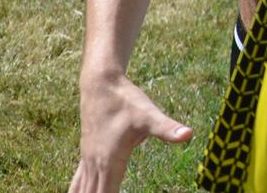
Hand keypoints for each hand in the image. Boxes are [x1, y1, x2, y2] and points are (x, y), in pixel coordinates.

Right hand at [68, 73, 192, 192]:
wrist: (101, 85)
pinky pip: (78, 183)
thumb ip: (167, 128)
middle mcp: (96, 166)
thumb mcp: (150, 114)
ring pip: (79, 192)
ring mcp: (88, 161)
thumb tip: (188, 135)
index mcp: (110, 163)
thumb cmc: (126, 101)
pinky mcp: (87, 155)